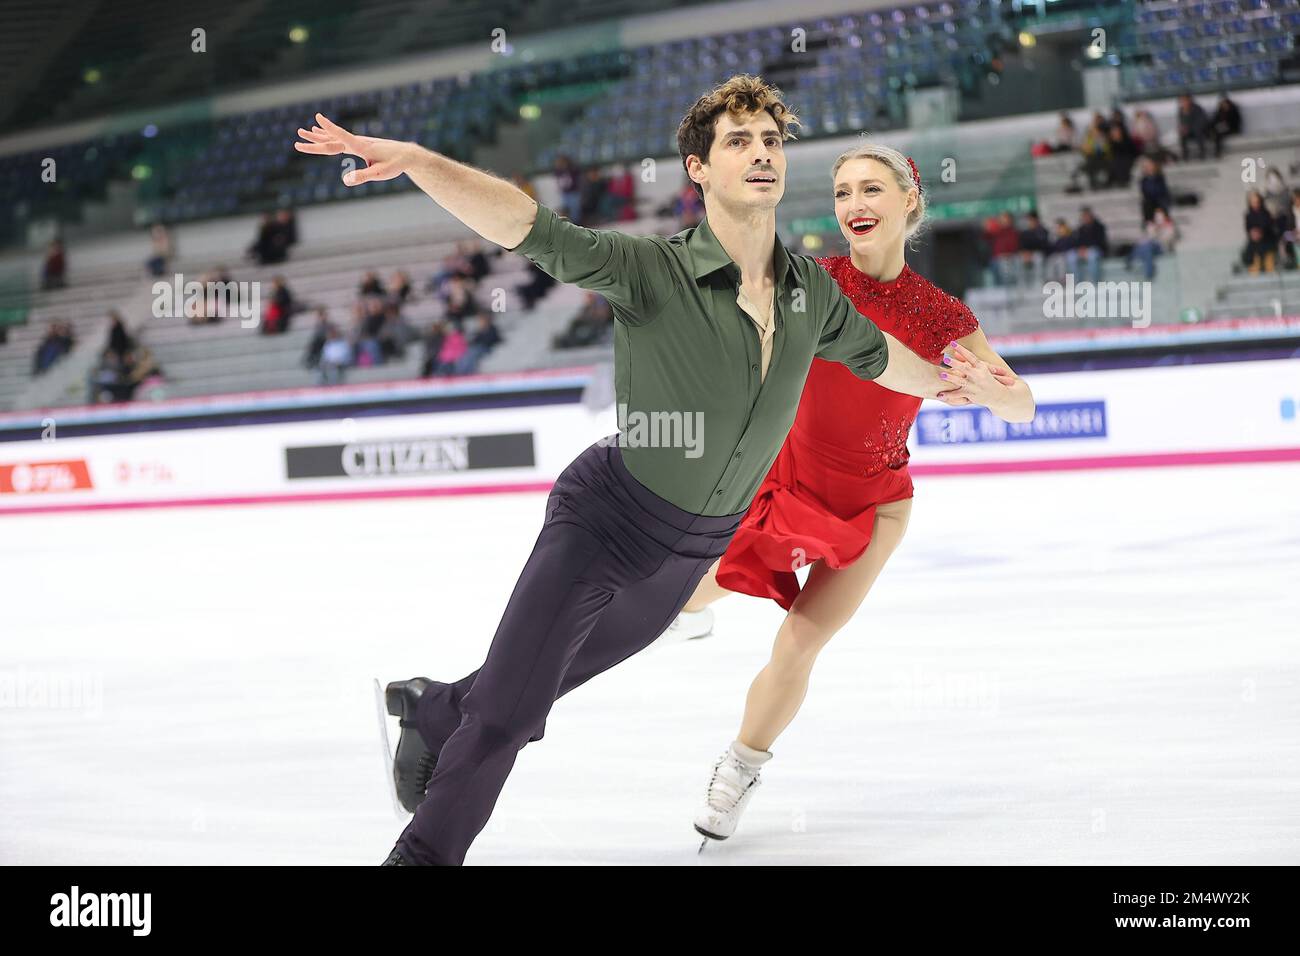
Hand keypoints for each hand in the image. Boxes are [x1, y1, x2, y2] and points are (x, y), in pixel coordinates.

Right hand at [294, 113, 412, 185]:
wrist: (407, 155)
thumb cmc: (395, 164)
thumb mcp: (379, 174)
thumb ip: (362, 176)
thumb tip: (345, 180)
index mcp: (361, 146)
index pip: (341, 136)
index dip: (329, 128)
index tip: (317, 117)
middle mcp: (358, 141)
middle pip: (332, 139)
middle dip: (314, 139)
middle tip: (298, 135)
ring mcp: (358, 142)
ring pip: (335, 138)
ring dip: (319, 136)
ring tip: (304, 132)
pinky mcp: (361, 144)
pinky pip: (341, 140)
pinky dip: (329, 136)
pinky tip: (323, 134)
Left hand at [936, 341, 1009, 405]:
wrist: (998, 395)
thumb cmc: (986, 379)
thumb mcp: (980, 368)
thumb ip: (967, 361)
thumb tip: (954, 353)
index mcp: (980, 367)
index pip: (971, 356)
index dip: (962, 350)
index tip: (953, 343)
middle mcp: (977, 375)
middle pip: (965, 368)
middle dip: (955, 363)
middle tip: (945, 359)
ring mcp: (974, 386)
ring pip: (960, 381)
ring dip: (951, 378)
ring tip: (941, 375)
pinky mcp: (971, 395)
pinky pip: (958, 395)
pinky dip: (949, 395)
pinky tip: (940, 395)